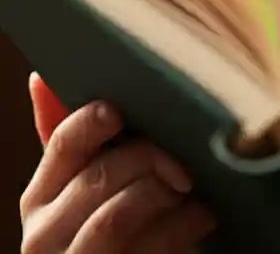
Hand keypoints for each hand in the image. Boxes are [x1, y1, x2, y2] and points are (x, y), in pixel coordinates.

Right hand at [21, 73, 217, 253]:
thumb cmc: (120, 229)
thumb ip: (76, 145)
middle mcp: (45, 234)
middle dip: (151, 160)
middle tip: (185, 160)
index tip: (121, 111)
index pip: (62, 144)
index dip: (93, 121)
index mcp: (39, 199)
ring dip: (165, 194)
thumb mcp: (89, 189)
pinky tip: (202, 216)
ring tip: (194, 191)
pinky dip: (185, 224)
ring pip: (118, 214)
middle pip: (100, 175)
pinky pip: (152, 246)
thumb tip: (41, 79)